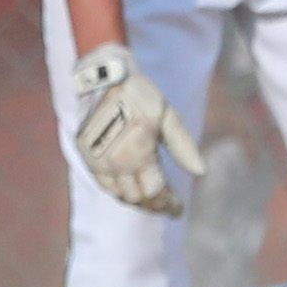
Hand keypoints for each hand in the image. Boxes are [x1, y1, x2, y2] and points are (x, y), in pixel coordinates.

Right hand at [69, 44, 203, 214]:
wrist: (104, 77)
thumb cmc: (140, 95)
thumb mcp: (168, 117)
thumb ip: (183, 146)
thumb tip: (201, 173)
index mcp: (137, 153)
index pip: (155, 192)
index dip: (169, 204)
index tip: (179, 210)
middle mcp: (113, 161)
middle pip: (136, 197)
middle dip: (155, 206)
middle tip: (169, 206)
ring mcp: (96, 159)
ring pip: (118, 194)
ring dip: (136, 201)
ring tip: (154, 201)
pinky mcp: (85, 154)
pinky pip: (103, 183)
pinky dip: (118, 191)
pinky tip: (132, 189)